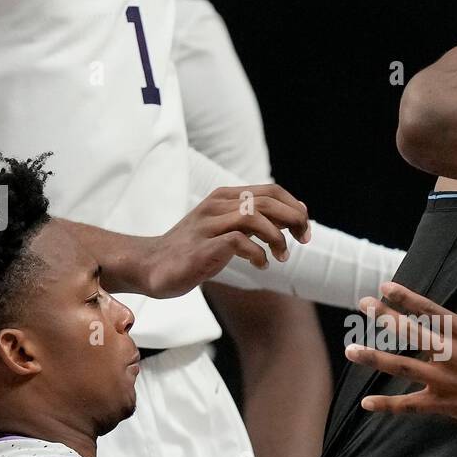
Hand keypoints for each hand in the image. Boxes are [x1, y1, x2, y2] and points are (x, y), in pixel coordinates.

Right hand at [145, 184, 311, 296]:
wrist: (151, 265)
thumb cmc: (194, 249)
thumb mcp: (227, 229)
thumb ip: (254, 222)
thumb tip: (291, 218)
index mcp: (225, 198)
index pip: (271, 191)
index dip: (294, 207)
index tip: (304, 227)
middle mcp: (217, 206)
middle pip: (268, 201)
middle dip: (294, 220)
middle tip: (303, 240)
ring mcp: (208, 225)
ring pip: (255, 217)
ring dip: (277, 238)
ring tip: (281, 257)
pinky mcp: (203, 246)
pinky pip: (238, 241)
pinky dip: (257, 253)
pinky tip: (261, 265)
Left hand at [345, 267, 456, 432]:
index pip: (432, 312)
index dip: (407, 299)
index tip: (385, 287)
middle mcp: (453, 357)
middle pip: (412, 335)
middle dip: (385, 319)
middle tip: (362, 304)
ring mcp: (446, 383)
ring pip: (403, 369)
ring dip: (375, 359)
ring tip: (351, 351)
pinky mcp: (445, 406)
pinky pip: (411, 407)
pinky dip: (388, 407)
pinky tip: (366, 404)